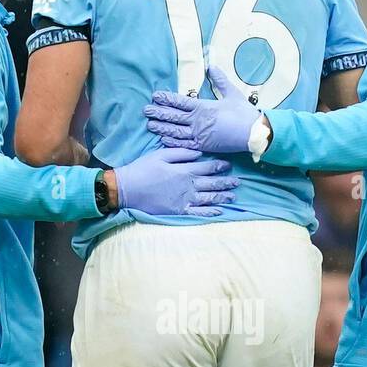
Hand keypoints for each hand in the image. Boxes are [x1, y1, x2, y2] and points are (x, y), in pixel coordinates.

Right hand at [114, 145, 237, 218]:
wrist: (128, 189)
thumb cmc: (143, 169)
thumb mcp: (161, 154)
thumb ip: (182, 153)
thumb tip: (199, 153)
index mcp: (184, 170)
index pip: (207, 167)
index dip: (220, 166)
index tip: (229, 165)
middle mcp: (188, 186)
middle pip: (212, 183)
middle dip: (226, 182)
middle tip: (237, 182)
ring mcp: (185, 200)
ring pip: (209, 198)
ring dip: (222, 196)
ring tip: (233, 196)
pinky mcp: (179, 211)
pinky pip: (199, 213)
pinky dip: (210, 212)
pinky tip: (220, 211)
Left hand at [145, 65, 260, 154]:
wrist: (252, 132)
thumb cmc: (243, 113)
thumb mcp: (231, 93)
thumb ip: (220, 80)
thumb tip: (212, 66)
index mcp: (203, 106)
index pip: (180, 101)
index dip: (166, 98)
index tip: (155, 95)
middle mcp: (198, 120)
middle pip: (173, 116)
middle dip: (159, 112)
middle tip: (146, 110)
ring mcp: (199, 134)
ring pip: (175, 131)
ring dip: (162, 127)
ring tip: (150, 124)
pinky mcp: (203, 146)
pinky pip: (184, 144)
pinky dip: (172, 142)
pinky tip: (163, 139)